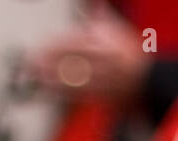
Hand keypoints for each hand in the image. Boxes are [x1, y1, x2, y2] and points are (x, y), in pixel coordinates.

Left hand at [29, 8, 149, 101]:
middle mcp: (101, 62)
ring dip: (51, 80)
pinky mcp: (99, 95)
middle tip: (30, 64)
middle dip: (48, 63)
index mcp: (103, 43)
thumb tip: (96, 3)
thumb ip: (100, 17)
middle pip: (70, 61)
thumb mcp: (116, 29)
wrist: (148, 79)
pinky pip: (76, 95)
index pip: (74, 43)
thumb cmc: (129, 53)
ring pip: (72, 80)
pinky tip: (47, 92)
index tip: (40, 48)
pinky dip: (60, 94)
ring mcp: (100, 80)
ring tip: (35, 78)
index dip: (54, 47)